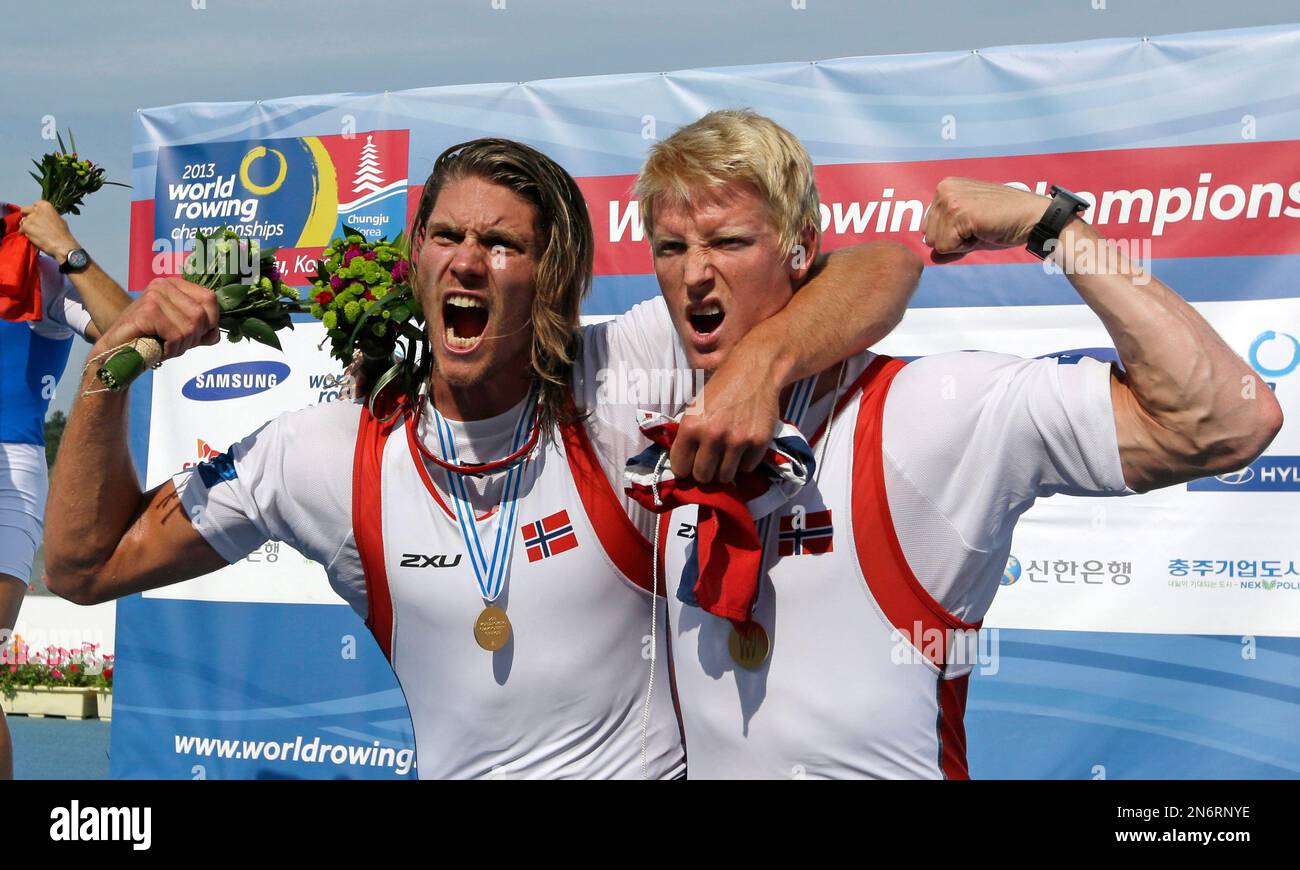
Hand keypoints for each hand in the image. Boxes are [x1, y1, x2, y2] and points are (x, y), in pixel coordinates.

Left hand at [18, 200, 77, 260]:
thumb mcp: (58, 219)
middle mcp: (36, 209)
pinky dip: (25, 234)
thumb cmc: (63, 234)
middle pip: (24, 210)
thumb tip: (42, 216)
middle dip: (26, 216)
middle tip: (32, 224)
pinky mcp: (25, 226)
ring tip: (35, 233)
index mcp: (46, 205)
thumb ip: (48, 215)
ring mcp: (30, 218)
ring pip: (22, 221)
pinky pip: (21, 229)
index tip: (37, 217)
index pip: (34, 204)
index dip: (34, 211)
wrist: (62, 245)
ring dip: (26, 227)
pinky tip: (33, 237)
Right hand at [94, 277, 220, 360]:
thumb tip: (216, 333)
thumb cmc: (150, 340)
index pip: (210, 299)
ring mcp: (154, 297)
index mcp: (175, 285)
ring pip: (190, 327)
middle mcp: (163, 285)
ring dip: (182, 345)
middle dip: (194, 337)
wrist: (118, 352)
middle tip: (176, 344)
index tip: (195, 335)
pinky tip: (159, 348)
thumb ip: (203, 329)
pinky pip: (175, 335)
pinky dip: (171, 349)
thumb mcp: (183, 332)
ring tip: (166, 345)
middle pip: (201, 315)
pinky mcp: (146, 312)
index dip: (210, 323)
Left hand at [669, 344, 779, 484]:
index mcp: (692, 426)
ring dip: (725, 469)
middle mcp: (713, 435)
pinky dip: (745, 462)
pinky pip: (747, 468)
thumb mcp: (695, 408)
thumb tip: (683, 466)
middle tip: (711, 461)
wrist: (755, 371)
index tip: (690, 464)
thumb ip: (688, 436)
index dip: (684, 467)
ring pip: (725, 477)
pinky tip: (744, 447)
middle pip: (703, 476)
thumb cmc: (721, 389)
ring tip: (728, 454)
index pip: (680, 467)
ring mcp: (737, 441)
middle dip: (705, 471)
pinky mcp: (759, 443)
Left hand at [921, 177, 1049, 262]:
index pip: (929, 227)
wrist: (1032, 217)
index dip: (951, 235)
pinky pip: (945, 247)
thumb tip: (931, 258)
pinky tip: (982, 231)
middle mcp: (944, 189)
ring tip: (981, 227)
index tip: (974, 224)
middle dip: (953, 240)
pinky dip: (964, 248)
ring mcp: (950, 199)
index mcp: (945, 187)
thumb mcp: (969, 230)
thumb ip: (948, 241)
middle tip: (978, 226)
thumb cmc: (1005, 221)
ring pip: (936, 243)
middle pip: (929, 235)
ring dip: (959, 243)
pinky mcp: (958, 213)